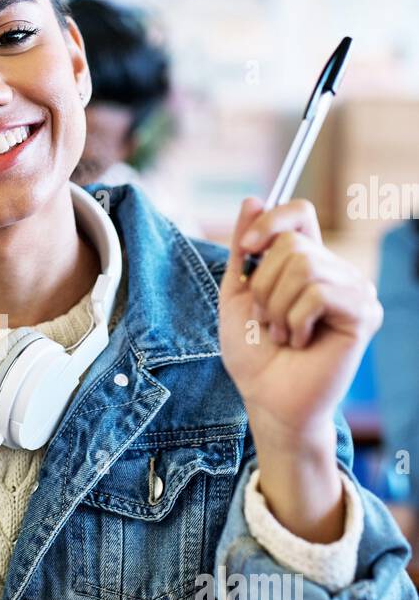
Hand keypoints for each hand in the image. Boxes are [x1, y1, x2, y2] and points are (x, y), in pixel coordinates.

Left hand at [219, 196, 383, 442]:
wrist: (267, 400)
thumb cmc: (254, 354)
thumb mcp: (237, 294)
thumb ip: (243, 249)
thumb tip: (252, 199)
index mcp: (308, 261)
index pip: (300, 212)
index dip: (270, 221)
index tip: (246, 249)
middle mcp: (336, 270)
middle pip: (292, 243)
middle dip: (263, 285)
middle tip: (266, 320)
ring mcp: (354, 290)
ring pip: (303, 266)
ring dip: (277, 307)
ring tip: (281, 334)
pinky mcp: (364, 313)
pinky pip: (318, 293)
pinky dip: (295, 320)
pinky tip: (299, 342)